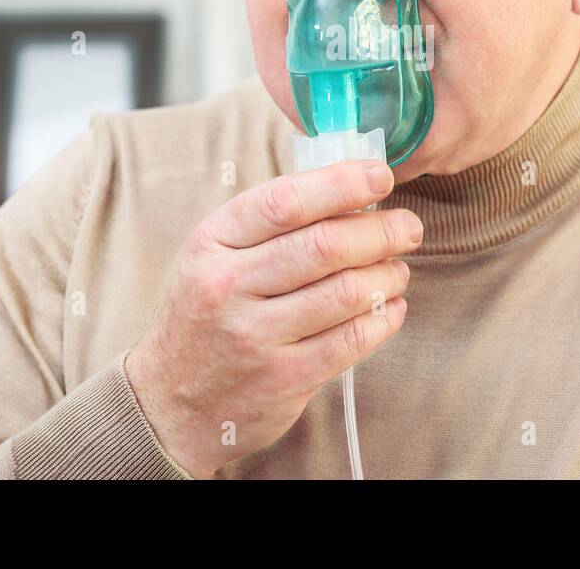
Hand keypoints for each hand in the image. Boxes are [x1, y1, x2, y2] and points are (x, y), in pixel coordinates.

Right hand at [125, 159, 418, 477]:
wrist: (171, 403)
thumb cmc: (207, 314)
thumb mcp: (215, 257)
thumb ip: (270, 224)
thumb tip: (351, 188)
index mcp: (211, 243)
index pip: (285, 201)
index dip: (342, 184)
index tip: (380, 176)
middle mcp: (228, 286)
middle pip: (324, 245)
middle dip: (380, 230)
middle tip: (408, 227)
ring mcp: (255, 336)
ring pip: (345, 292)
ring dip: (387, 275)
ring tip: (398, 269)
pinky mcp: (283, 379)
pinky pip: (351, 340)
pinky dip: (383, 318)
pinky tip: (390, 306)